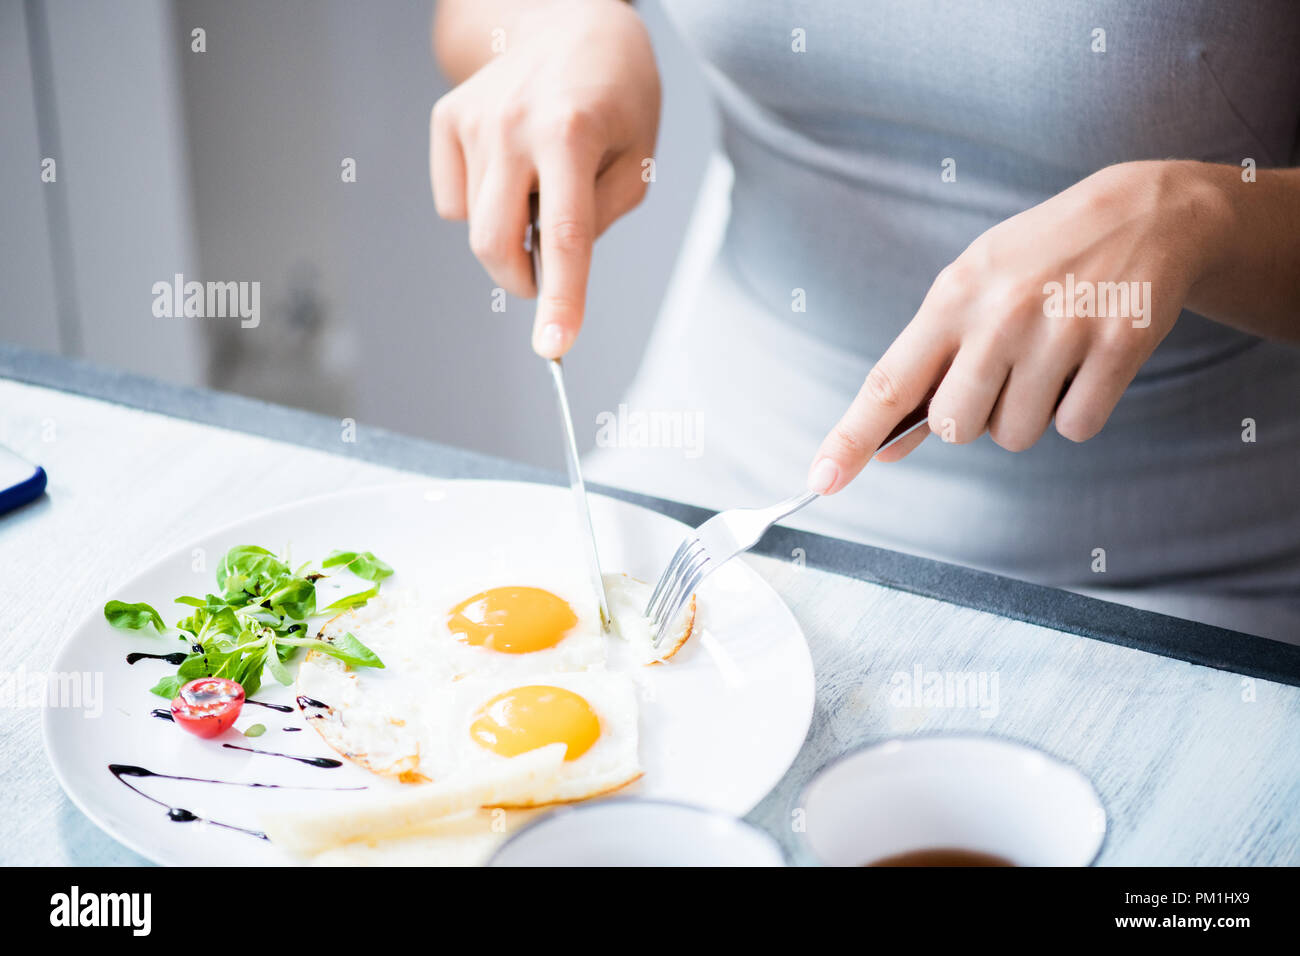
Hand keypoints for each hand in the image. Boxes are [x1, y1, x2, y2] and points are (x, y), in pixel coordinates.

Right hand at [430, 0, 660, 357]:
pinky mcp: (447, 117)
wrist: (571, 20)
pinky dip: (481, 204)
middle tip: (546, 276)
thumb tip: (551, 264)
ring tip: (541, 182)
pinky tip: (510, 166)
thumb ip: (599, 218)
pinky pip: (453, 200)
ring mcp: (473, 118)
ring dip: (510, 230)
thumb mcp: (637, 159)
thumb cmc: (616, 95)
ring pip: (474, 225)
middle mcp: (514, 123)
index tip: (554, 347)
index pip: (565, 236)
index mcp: (572, 131)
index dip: (560, 299)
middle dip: (521, 280)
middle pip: (496, 243)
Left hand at [806, 160, 1227, 494]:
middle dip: (973, 418)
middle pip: (957, 427)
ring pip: (1016, 436)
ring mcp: (1061, 330)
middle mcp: (1001, 314)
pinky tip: (1086, 364)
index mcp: (952, 298)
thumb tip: (886, 446)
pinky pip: (1076, 427)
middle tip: (1001, 373)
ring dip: (1028, 415)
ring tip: (1048, 359)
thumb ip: (927, 367)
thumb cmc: (1037, 260)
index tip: (822, 478)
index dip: (852, 437)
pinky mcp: (1118, 346)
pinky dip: (1078, 411)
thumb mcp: (970, 291)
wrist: (1144, 213)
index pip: (889, 382)